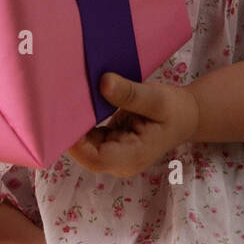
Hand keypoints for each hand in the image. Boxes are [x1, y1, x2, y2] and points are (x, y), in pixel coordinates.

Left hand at [67, 72, 199, 178]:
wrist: (186, 116)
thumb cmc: (174, 109)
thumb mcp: (156, 98)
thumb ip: (129, 94)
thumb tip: (103, 82)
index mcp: (132, 156)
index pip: (95, 158)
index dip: (76, 143)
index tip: (63, 117)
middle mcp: (119, 161)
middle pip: (86, 153)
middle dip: (71, 130)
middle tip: (57, 101)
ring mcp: (114, 154)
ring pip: (85, 145)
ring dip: (75, 125)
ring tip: (63, 99)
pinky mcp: (111, 144)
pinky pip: (91, 136)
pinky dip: (83, 121)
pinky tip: (76, 103)